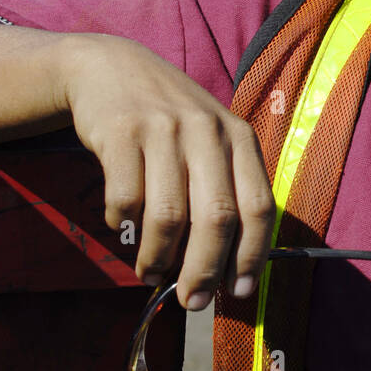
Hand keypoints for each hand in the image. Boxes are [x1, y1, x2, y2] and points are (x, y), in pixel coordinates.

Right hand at [61, 34, 275, 308]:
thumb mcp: (210, 141)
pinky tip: (123, 227)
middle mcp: (207, 130)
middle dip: (205, 270)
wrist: (111, 68)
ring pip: (169, 216)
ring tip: (150, 273)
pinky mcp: (120, 132)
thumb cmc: (170, 121)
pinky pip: (126, 199)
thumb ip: (224, 192)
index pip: (259, 206)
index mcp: (239, 136)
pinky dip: (123, 225)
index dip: (252, 255)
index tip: (239, 292)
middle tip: (191, 302)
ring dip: (158, 257)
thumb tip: (228, 271)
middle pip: (217, 218)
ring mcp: (163, 128)